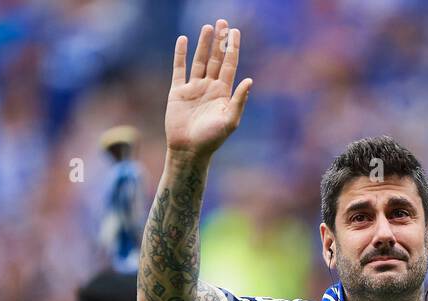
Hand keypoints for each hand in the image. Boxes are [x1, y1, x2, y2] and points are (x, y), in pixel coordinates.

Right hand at [167, 19, 252, 159]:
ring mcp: (194, 88)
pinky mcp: (178, 92)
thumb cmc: (212, 139)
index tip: (235, 32)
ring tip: (208, 27)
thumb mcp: (230, 121)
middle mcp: (210, 87)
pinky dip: (180, 54)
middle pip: (216, 59)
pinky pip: (179, 69)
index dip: (232, 48)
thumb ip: (239, 100)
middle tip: (223, 22)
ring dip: (203, 44)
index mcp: (223, 93)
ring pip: (199, 61)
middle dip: (220, 41)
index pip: (230, 65)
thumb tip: (250, 80)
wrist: (189, 150)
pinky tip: (183, 40)